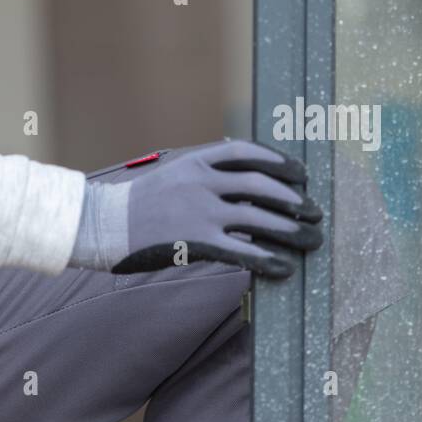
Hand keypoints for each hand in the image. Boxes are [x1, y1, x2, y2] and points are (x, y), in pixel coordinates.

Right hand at [72, 140, 323, 278]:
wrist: (105, 223)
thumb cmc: (140, 201)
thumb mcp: (173, 173)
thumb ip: (205, 172)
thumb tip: (245, 180)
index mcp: (196, 160)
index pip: (248, 153)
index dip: (280, 162)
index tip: (302, 174)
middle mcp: (202, 182)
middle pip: (262, 186)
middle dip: (295, 200)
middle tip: (315, 212)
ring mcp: (200, 212)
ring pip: (260, 220)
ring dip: (292, 231)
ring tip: (313, 240)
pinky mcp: (197, 243)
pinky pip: (244, 253)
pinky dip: (269, 261)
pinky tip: (285, 268)